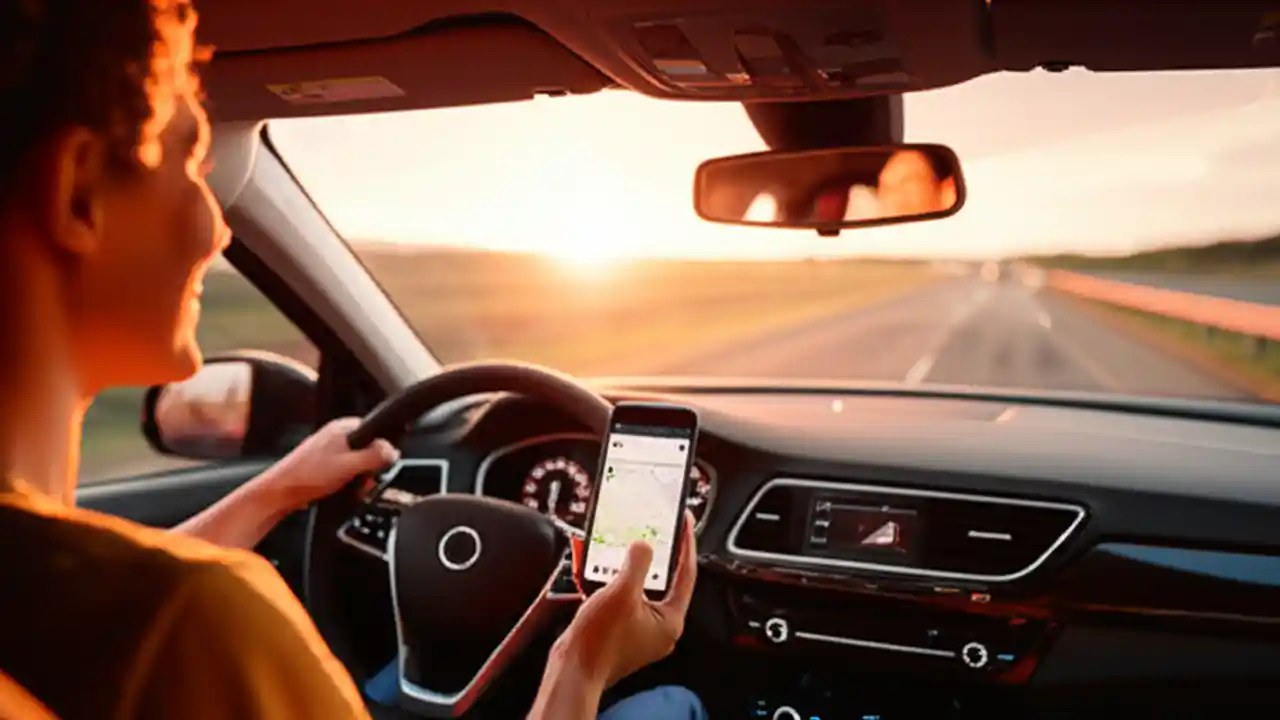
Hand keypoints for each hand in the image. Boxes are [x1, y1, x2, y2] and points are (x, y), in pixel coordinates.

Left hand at [255, 417, 398, 510]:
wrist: (280, 493)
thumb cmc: (307, 477)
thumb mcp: (349, 466)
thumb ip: (374, 456)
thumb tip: (393, 450)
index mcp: (344, 427)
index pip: (378, 431)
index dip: (382, 451)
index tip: (378, 467)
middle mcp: (337, 434)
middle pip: (370, 448)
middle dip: (370, 468)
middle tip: (361, 481)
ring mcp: (331, 448)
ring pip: (360, 461)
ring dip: (359, 478)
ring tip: (348, 487)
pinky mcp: (326, 462)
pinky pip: (348, 469)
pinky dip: (349, 481)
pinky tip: (340, 489)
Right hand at [554, 511, 697, 691]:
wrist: (571, 672)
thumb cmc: (598, 642)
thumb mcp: (621, 593)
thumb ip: (637, 564)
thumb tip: (644, 546)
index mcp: (669, 620)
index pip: (686, 574)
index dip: (686, 544)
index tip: (685, 522)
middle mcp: (658, 627)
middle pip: (664, 580)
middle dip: (655, 554)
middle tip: (656, 529)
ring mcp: (638, 630)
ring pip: (639, 588)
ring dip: (628, 566)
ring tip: (623, 542)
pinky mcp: (619, 630)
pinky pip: (621, 598)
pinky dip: (612, 580)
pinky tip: (598, 565)